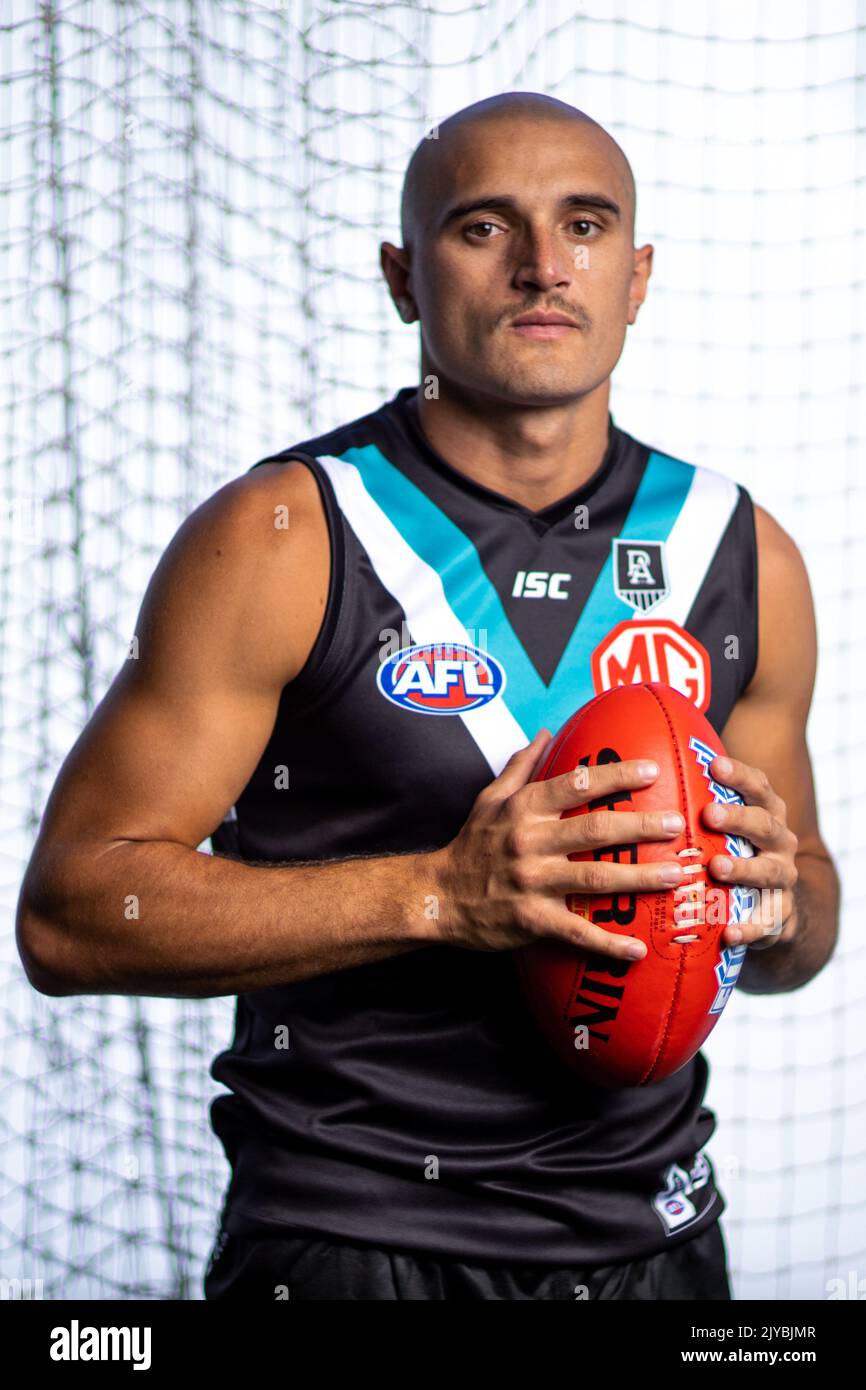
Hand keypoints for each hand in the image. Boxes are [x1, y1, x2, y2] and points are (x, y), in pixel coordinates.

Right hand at [430, 729, 689, 961]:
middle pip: (594, 830)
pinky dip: (608, 943)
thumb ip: (520, 766)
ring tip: (675, 875)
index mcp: (524, 809)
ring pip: (594, 878)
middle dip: (640, 826)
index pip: (576, 784)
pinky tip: (639, 949)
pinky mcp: (531, 919)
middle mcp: (529, 842)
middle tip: (678, 823)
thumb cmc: (470, 845)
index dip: (616, 775)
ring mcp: (532, 882)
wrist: (437, 896)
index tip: (653, 769)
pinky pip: (576, 931)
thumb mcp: (489, 799)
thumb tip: (545, 733)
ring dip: (639, 878)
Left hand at [703, 755, 798, 951]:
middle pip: (764, 825)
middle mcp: (780, 842)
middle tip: (710, 814)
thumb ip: (699, 801)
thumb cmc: (733, 850)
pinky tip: (727, 933)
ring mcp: (783, 879)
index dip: (739, 775)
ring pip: (768, 872)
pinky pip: (766, 924)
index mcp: (767, 813)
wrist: (773, 902)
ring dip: (742, 870)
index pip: (759, 787)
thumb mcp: (726, 825)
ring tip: (716, 867)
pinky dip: (748, 929)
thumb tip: (644, 773)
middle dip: (738, 819)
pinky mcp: (779, 915)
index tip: (714, 764)